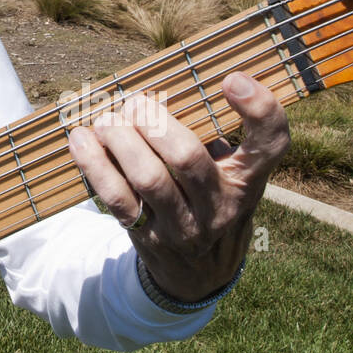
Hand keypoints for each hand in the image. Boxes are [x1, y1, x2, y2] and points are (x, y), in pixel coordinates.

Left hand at [67, 72, 289, 302]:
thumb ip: (212, 134)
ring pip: (148, 178)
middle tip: (135, 103)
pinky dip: (94, 164)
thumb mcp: (230, 172)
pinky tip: (81, 140)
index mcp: (249, 178)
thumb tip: (163, 87)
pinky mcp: (148, 237)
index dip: (259, 107)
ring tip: (106, 119)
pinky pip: (116, 198)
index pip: (271, 143)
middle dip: (152, 122)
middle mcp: (221, 205)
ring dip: (120, 140)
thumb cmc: (211, 199)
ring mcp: (184, 227)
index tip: (231, 78)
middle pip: (187, 158)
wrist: (199, 274)